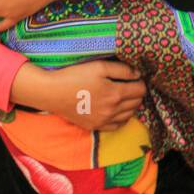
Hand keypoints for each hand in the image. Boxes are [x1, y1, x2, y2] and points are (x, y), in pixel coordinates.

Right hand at [11, 59, 146, 131]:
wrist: (52, 93)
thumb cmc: (75, 76)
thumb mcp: (100, 67)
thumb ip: (122, 70)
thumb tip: (138, 75)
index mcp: (116, 94)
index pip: (140, 90)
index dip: (140, 82)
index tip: (135, 76)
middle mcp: (113, 110)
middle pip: (137, 103)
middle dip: (137, 93)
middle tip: (130, 84)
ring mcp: (104, 121)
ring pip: (129, 115)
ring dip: (131, 105)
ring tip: (124, 96)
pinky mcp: (95, 126)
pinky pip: (117, 126)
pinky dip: (122, 118)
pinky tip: (117, 110)